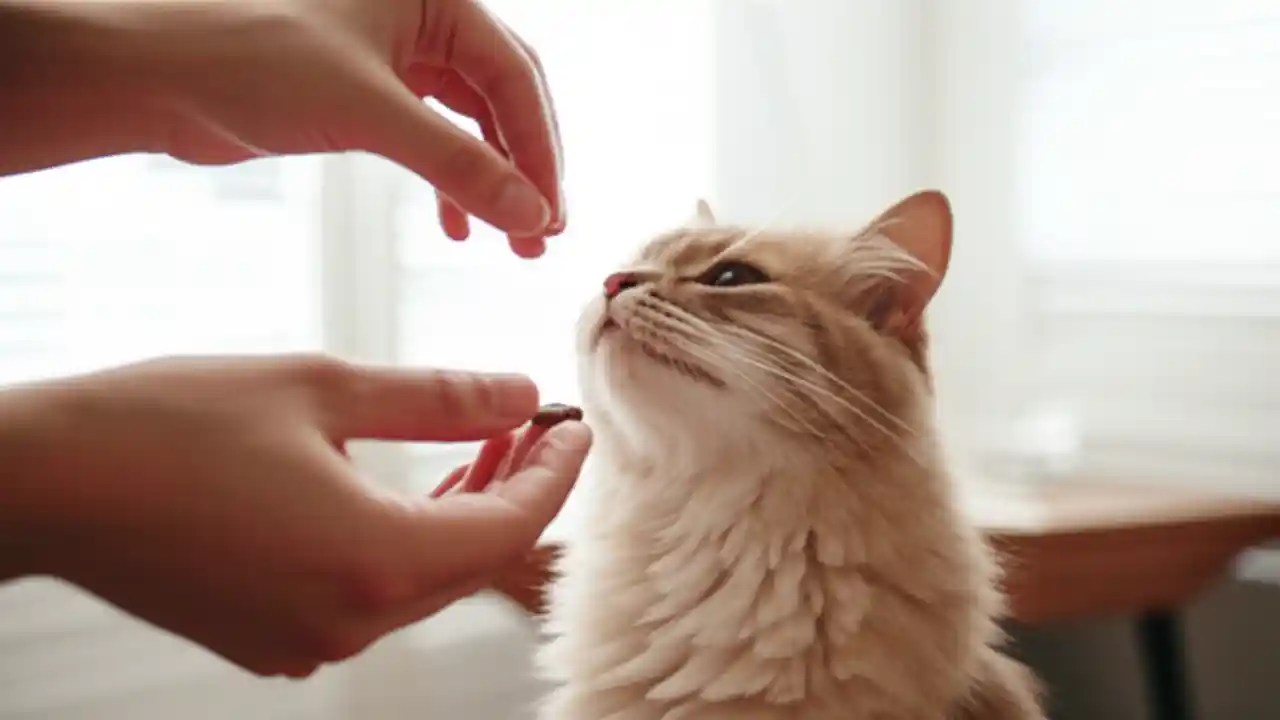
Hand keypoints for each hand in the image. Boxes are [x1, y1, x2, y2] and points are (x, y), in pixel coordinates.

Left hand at [0, 0, 563, 256]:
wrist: (156, 76)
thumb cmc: (250, 61)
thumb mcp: (369, 112)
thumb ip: (458, 163)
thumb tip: (531, 214)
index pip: (515, 75)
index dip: (539, 149)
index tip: (550, 213)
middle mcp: (422, 19)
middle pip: (502, 99)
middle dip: (523, 169)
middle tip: (543, 234)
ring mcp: (396, 56)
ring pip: (471, 124)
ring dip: (492, 182)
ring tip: (514, 242)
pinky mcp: (368, 92)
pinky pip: (433, 138)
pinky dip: (449, 182)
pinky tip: (457, 228)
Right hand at [0, 355, 591, 676]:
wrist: (47, 485)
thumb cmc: (171, 425)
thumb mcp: (322, 388)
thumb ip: (440, 399)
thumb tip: (520, 393)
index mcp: (374, 561)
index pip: (510, 527)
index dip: (555, 474)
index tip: (575, 425)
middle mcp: (351, 620)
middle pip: (474, 559)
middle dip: (514, 489)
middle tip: (530, 423)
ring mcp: (310, 641)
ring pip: (426, 579)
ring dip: (462, 513)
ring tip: (481, 444)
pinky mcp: (274, 639)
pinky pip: (374, 594)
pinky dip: (408, 541)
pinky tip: (409, 486)